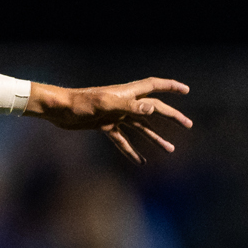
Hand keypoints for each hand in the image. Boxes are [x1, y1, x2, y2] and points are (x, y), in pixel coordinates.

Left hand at [37, 77, 190, 162]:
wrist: (59, 110)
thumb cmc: (81, 103)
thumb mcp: (105, 104)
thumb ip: (129, 106)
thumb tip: (152, 108)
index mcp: (127, 93)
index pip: (154, 86)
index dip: (170, 87)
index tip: (186, 91)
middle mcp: (124, 103)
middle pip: (153, 109)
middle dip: (171, 117)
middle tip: (188, 125)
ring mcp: (115, 115)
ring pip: (140, 127)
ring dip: (155, 138)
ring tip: (170, 149)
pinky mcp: (105, 126)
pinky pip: (122, 139)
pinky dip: (130, 150)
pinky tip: (139, 161)